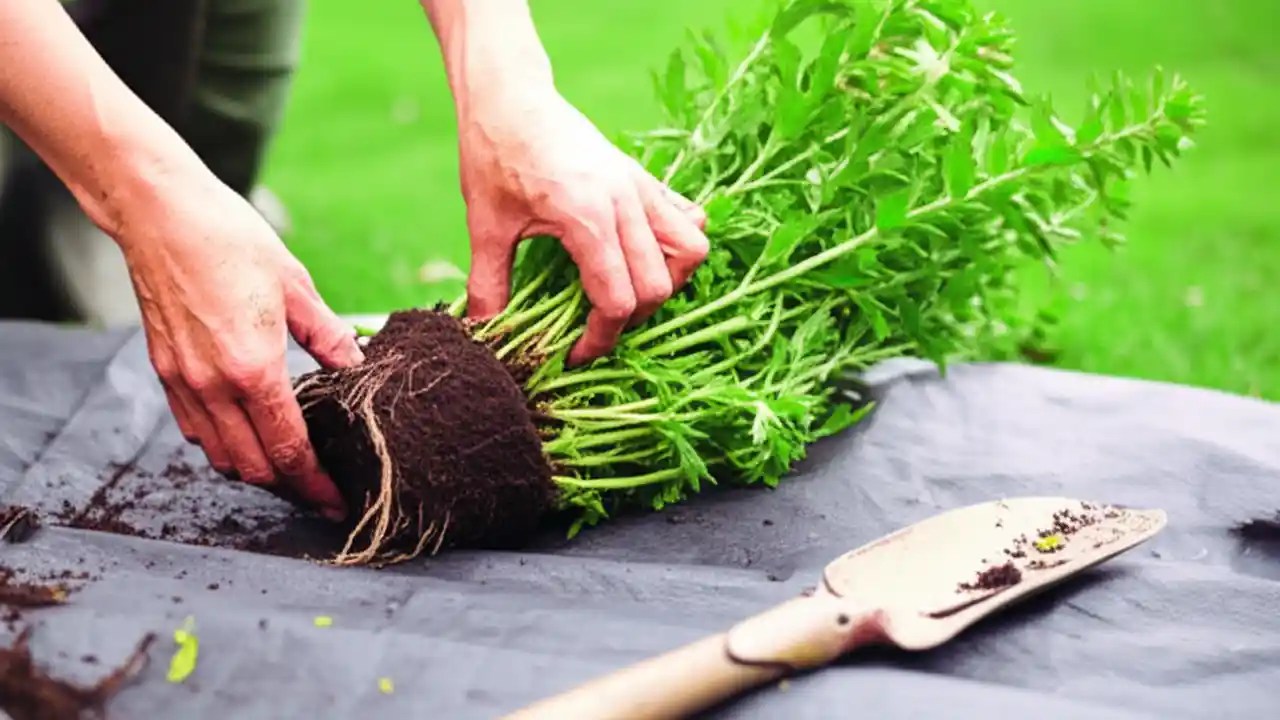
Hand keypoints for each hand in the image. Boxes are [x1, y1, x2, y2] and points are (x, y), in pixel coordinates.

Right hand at [115, 170, 361, 519]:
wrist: (160, 214)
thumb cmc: (230, 240)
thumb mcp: (296, 286)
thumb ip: (329, 336)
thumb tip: (358, 367)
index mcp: (253, 369)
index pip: (288, 450)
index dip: (315, 485)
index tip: (337, 502)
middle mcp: (213, 386)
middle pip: (253, 467)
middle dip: (290, 487)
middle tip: (320, 489)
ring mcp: (183, 382)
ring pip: (220, 456)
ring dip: (255, 470)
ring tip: (288, 466)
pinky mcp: (164, 371)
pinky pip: (194, 430)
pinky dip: (222, 445)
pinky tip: (246, 432)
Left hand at [456, 86, 708, 364]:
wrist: (509, 94)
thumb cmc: (494, 154)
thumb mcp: (485, 224)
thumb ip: (489, 282)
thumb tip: (484, 333)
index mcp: (588, 218)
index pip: (618, 301)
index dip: (599, 340)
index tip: (574, 353)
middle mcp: (626, 203)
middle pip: (659, 285)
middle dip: (630, 319)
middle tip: (594, 325)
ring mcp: (640, 188)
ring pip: (690, 250)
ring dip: (667, 280)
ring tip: (629, 289)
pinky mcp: (643, 178)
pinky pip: (686, 217)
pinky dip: (677, 243)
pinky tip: (643, 253)